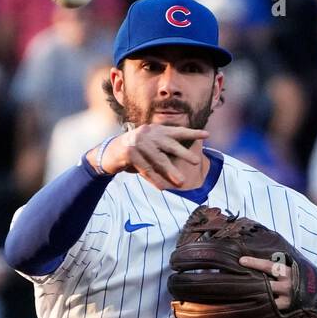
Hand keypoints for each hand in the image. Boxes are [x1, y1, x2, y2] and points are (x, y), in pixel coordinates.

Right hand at [91, 124, 209, 188]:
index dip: (191, 133)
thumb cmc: (135, 153)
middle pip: (169, 144)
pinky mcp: (129, 152)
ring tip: (181, 183)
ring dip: (170, 172)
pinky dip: (154, 179)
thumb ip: (165, 150)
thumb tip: (186, 156)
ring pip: (158, 159)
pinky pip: (145, 169)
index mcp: (156, 129)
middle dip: (183, 153)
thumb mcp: (151, 148)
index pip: (176, 131)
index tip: (206, 135)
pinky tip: (162, 188)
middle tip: (195, 161)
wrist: (109, 153)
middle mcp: (148, 133)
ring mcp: (138, 142)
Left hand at [240, 255, 316, 317]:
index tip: (241, 260)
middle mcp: (287, 285)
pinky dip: (261, 311)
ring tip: (237, 298)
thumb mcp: (297, 268)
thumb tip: (265, 259)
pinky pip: (271, 310)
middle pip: (265, 284)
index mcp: (288, 272)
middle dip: (250, 282)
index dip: (255, 263)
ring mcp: (286, 299)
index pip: (269, 266)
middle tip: (233, 281)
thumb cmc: (306, 281)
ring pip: (266, 298)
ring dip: (253, 297)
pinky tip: (249, 312)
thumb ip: (283, 265)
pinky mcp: (287, 310)